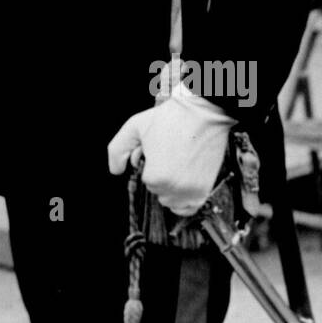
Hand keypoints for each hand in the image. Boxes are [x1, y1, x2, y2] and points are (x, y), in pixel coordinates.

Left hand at [106, 85, 235, 215]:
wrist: (203, 114)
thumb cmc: (170, 119)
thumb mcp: (134, 127)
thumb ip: (117, 150)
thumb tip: (116, 171)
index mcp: (157, 177)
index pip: (146, 180)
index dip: (149, 164)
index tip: (157, 150)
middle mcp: (176, 188)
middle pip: (158, 191)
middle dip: (160, 175)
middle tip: (168, 155)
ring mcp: (192, 191)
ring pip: (171, 200)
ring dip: (171, 187)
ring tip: (178, 164)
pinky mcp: (205, 189)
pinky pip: (188, 208)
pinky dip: (183, 200)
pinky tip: (182, 183)